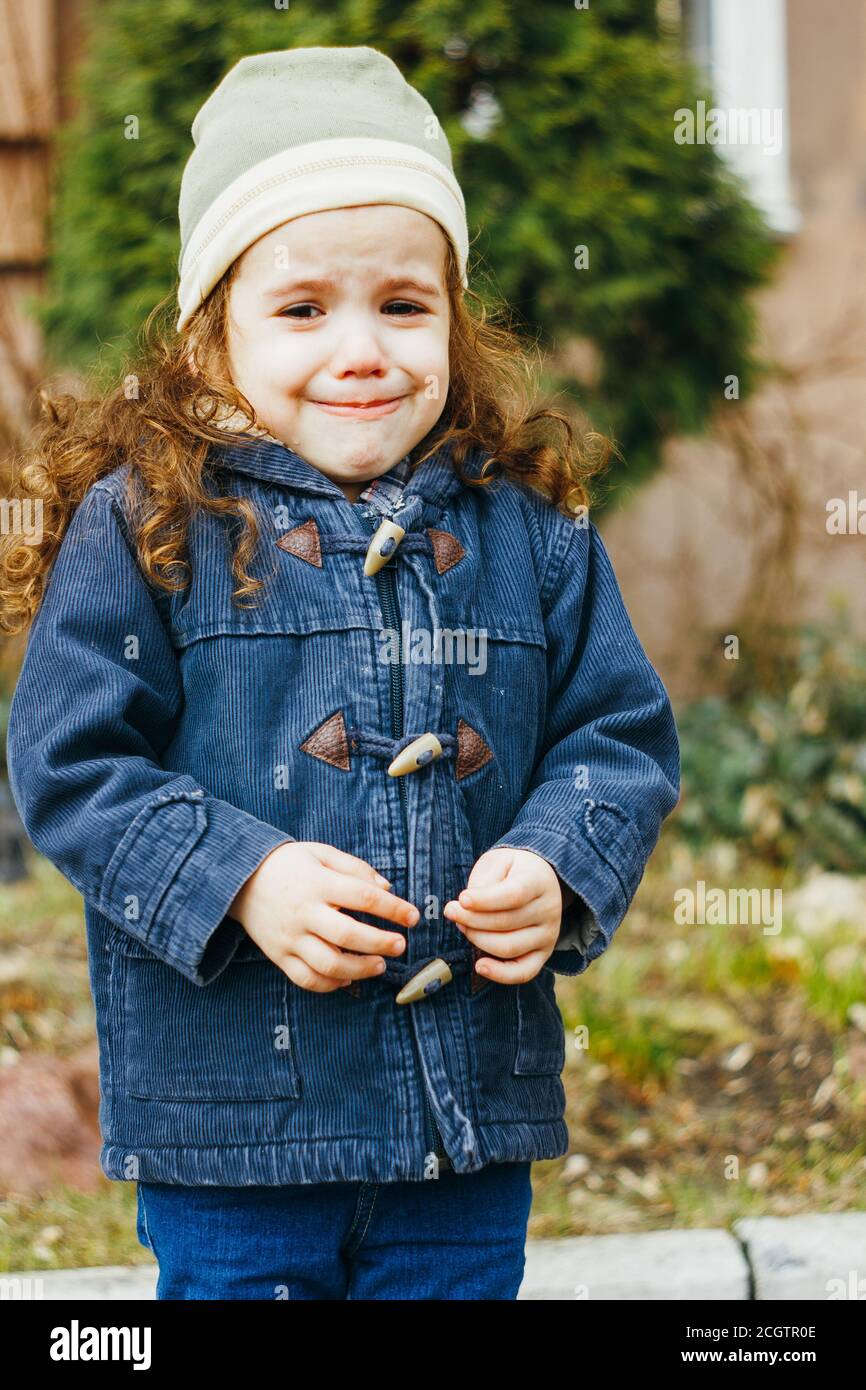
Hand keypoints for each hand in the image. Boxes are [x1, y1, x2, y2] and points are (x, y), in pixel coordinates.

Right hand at [228, 842, 419, 992]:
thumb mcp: (321, 853)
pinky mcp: (278, 956)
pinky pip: (306, 978)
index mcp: (318, 883)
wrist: (240, 880)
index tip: (413, 916)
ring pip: (328, 963)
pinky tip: (348, 977)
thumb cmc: (289, 865)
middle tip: (401, 945)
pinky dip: (330, 984)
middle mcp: (303, 912)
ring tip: (380, 966)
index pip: (363, 896)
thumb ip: (355, 868)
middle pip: (348, 934)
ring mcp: (290, 937)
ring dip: (360, 968)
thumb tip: (387, 888)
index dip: (393, 908)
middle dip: (380, 943)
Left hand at [443, 847, 566, 983]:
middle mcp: (549, 910)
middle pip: (506, 923)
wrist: (538, 880)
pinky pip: (523, 973)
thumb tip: (467, 907)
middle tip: (452, 911)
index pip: (513, 895)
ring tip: (462, 926)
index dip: (484, 900)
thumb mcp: (498, 861)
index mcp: (539, 881)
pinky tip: (480, 966)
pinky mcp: (543, 954)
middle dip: (471, 919)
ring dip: (477, 939)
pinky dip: (500, 974)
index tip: (461, 899)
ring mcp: (548, 935)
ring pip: (508, 948)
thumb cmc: (511, 871)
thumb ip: (485, 881)